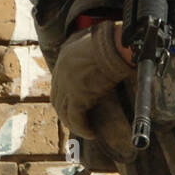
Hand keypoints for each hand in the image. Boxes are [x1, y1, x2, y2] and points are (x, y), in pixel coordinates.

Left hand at [50, 21, 134, 137]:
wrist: (116, 45)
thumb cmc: (113, 41)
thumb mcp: (94, 41)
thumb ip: (89, 50)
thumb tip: (100, 55)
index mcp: (64, 57)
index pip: (59, 81)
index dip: (65, 94)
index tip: (74, 103)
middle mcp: (60, 71)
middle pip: (58, 98)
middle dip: (66, 111)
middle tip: (77, 120)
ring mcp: (66, 85)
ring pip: (63, 110)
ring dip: (72, 122)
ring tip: (84, 130)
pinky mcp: (77, 96)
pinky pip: (75, 118)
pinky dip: (82, 127)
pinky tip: (90, 133)